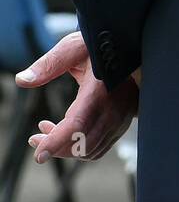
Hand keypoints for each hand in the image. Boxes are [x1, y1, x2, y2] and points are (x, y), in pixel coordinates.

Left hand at [15, 31, 138, 162]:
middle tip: (35, 139)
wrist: (134, 50)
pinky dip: (80, 148)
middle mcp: (114, 109)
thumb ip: (49, 64)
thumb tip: (21, 80)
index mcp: (100, 90)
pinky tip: (67, 133)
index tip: (38, 155)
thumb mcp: (75, 47)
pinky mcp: (122, 123)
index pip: (77, 126)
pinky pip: (100, 147)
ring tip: (47, 132)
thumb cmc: (103, 46)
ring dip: (65, 149)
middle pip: (82, 145)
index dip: (56, 143)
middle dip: (55, 149)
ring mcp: (120, 119)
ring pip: (90, 150)